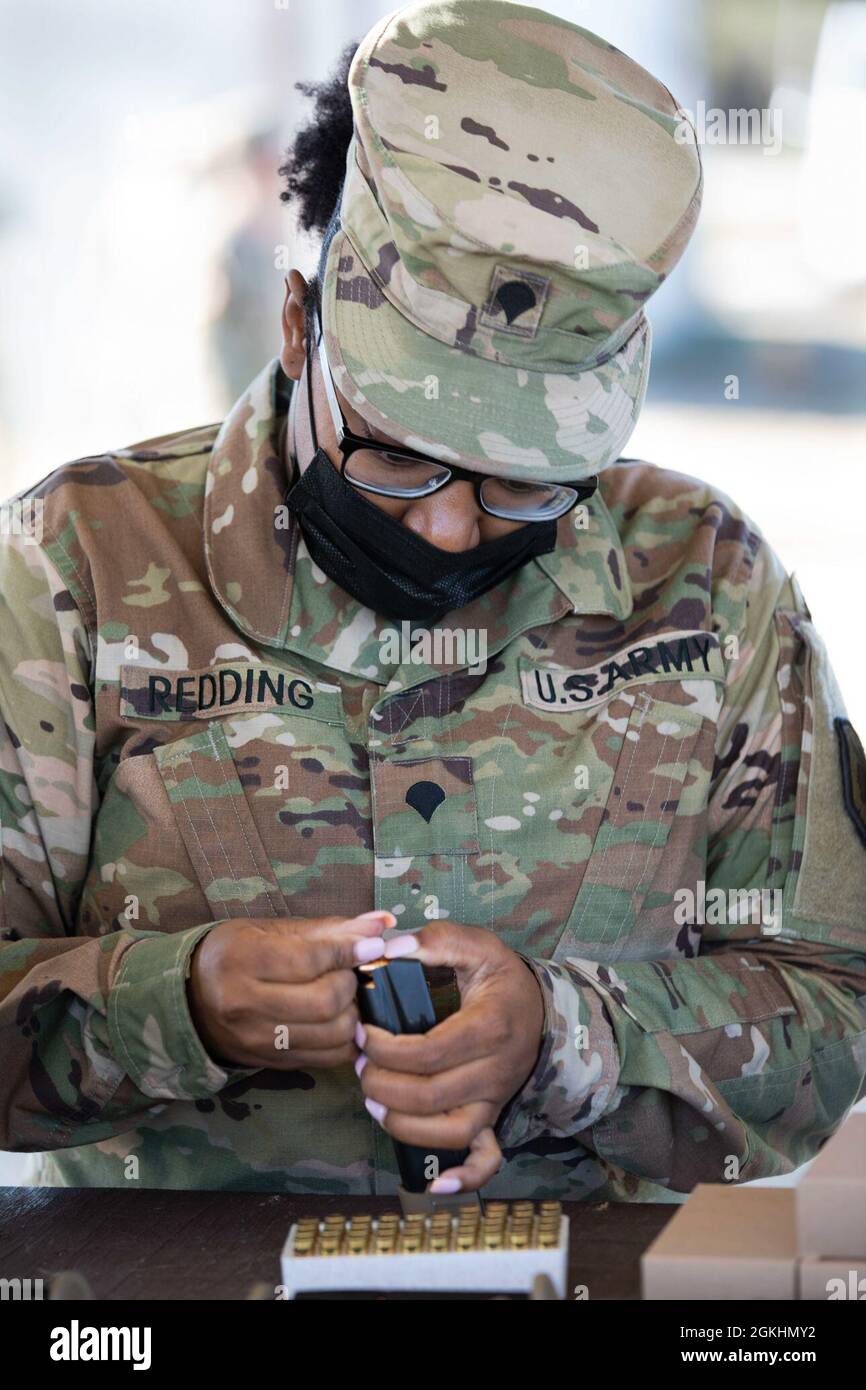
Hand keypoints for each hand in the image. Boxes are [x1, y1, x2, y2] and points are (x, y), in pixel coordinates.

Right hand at [187, 911, 394, 1068]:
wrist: (192, 1000)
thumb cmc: (237, 954)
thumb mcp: (273, 931)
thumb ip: (329, 928)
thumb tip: (382, 923)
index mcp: (242, 960)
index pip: (307, 960)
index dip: (347, 951)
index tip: (374, 944)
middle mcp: (244, 1004)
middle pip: (323, 1001)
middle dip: (350, 983)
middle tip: (350, 971)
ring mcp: (257, 1040)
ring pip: (331, 1033)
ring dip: (352, 1012)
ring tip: (346, 995)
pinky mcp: (272, 1063)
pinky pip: (328, 1058)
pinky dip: (347, 1038)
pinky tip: (342, 1019)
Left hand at [356, 922, 544, 1191]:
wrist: (541, 1008)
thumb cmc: (501, 978)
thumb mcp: (477, 946)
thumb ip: (435, 941)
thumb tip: (391, 948)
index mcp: (490, 1027)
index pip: (430, 1052)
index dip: (387, 1049)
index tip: (361, 1033)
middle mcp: (496, 1070)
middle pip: (432, 1096)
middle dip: (384, 1084)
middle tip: (360, 1065)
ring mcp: (496, 1099)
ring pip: (451, 1131)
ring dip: (404, 1126)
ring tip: (373, 1102)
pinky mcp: (494, 1117)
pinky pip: (486, 1159)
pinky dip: (464, 1178)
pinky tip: (435, 1185)